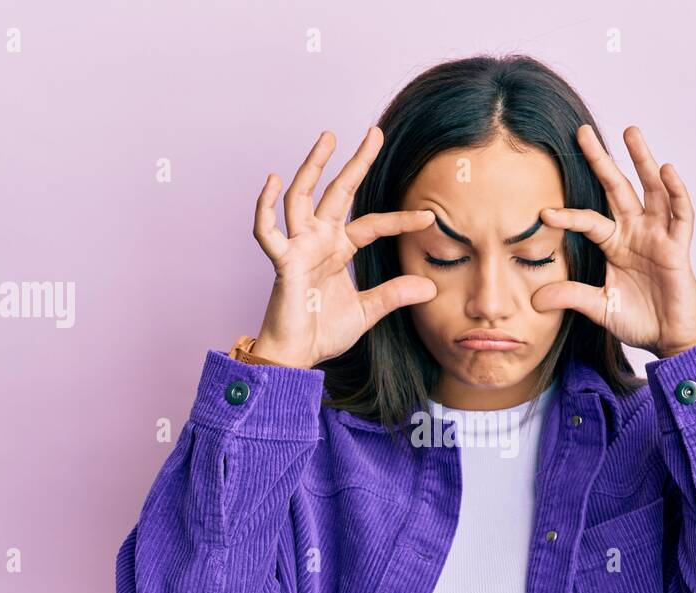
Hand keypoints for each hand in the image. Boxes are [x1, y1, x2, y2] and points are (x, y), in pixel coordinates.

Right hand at [251, 127, 437, 367]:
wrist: (298, 356)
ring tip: (328, 138)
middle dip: (355, 162)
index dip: (401, 220)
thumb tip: (430, 285)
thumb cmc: (323, 332)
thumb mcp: (368, 311)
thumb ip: (394, 295)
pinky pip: (267, 231)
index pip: (374, 224)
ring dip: (313, 167)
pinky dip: (265, 206)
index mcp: (339, 249)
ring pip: (302, 197)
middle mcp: (318, 240)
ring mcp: (298, 247)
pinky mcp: (281, 262)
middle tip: (373, 132)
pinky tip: (273, 179)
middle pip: (338, 192)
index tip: (429, 216)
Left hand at [531, 124, 695, 358]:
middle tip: (582, 132)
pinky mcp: (678, 246)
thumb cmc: (639, 320)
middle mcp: (635, 232)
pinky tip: (666, 170)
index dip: (568, 216)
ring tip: (630, 131)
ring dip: (642, 160)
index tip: (544, 213)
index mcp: (614, 244)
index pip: (588, 220)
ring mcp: (658, 235)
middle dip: (601, 160)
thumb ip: (570, 297)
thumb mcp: (598, 307)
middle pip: (616, 188)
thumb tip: (534, 299)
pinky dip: (675, 192)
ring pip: (650, 190)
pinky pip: (680, 214)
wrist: (669, 339)